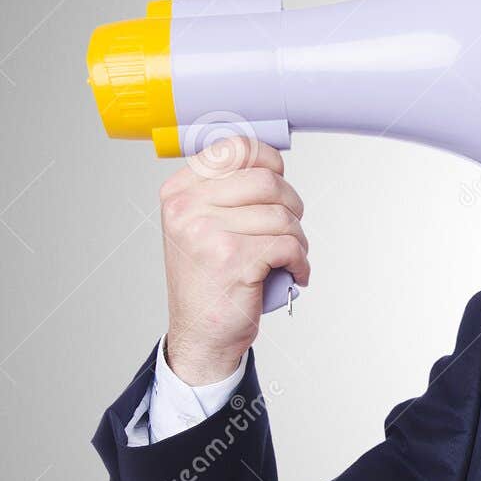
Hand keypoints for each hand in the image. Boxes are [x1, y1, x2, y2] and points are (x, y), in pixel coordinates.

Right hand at [157, 137, 308, 384]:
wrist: (201, 332)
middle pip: (267, 181)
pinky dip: (300, 261)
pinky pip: (288, 245)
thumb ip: (226, 190)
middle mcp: (187, 207)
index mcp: (179, 191)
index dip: (269, 161)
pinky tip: (293, 273)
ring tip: (288, 257)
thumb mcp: (202, 225)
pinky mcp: (233, 259)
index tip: (278, 179)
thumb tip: (270, 160)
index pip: (234, 148)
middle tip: (289, 229)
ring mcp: (208, 232)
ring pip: (283, 216)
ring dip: (298, 239)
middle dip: (292, 204)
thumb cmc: (209, 278)